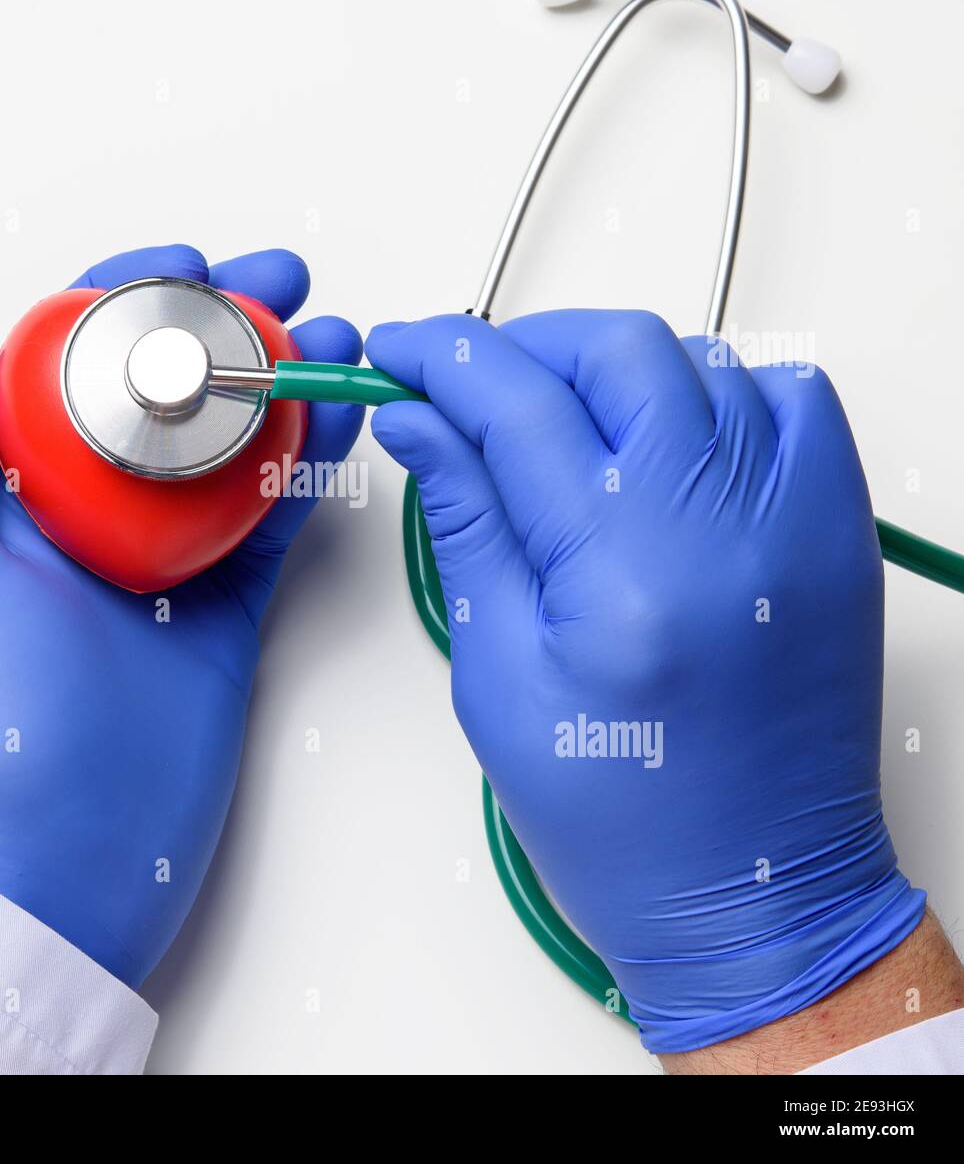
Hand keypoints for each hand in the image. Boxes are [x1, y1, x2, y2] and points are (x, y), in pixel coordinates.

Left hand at [0, 244, 362, 987]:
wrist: (61, 865)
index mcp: (14, 498)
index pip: (72, 369)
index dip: (128, 305)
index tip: (184, 268)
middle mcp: (90, 519)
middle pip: (163, 395)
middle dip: (224, 329)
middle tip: (284, 285)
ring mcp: (163, 563)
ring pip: (229, 449)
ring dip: (280, 385)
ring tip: (335, 338)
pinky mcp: (222, 610)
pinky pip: (271, 521)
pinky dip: (310, 466)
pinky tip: (342, 417)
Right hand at [367, 309, 924, 1053]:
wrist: (753, 895)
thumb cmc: (618, 816)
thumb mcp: (498, 674)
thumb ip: (465, 523)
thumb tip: (423, 423)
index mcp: (622, 574)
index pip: (518, 404)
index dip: (444, 357)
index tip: (402, 352)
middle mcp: (727, 526)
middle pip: (618, 351)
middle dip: (526, 346)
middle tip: (472, 383)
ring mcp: (800, 520)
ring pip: (702, 361)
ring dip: (613, 366)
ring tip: (561, 418)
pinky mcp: (839, 530)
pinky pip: (792, 399)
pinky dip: (720, 388)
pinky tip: (669, 436)